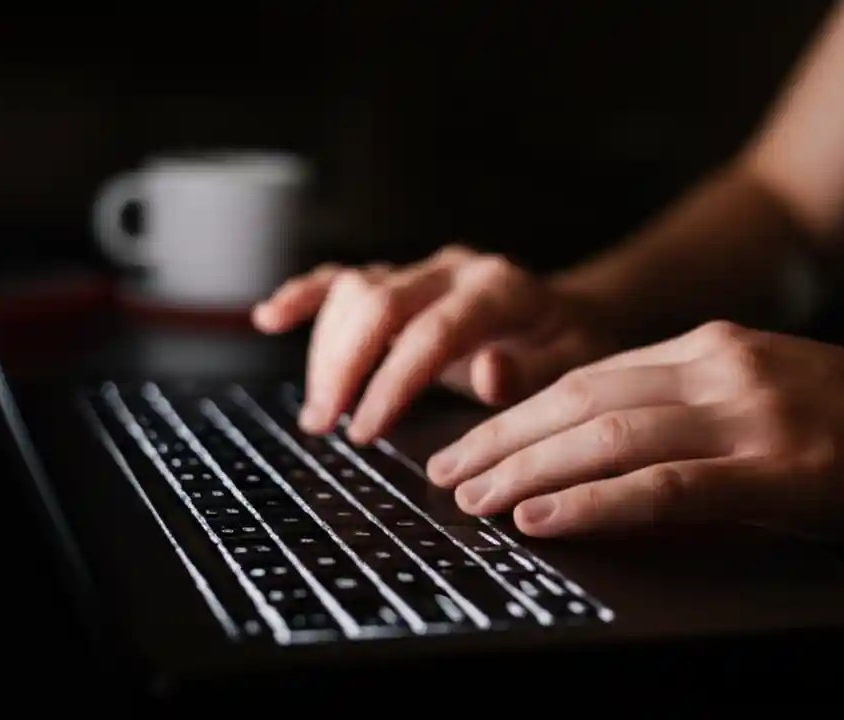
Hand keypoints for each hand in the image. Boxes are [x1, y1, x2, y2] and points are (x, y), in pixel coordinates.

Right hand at [252, 246, 617, 443]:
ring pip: (352, 292)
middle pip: (377, 305)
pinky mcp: (398, 278)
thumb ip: (530, 374)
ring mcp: (421, 269)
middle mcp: (453, 268)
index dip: (390, 382)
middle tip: (325, 426)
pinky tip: (270, 317)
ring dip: (325, 351)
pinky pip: (342, 279)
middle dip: (343, 369)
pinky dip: (304, 297)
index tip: (364, 432)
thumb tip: (488, 372)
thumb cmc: (570, 349)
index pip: (430, 332)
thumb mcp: (573, 370)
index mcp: (498, 290)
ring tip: (320, 412)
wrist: (571, 316)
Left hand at [426, 320, 843, 539]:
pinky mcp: (779, 470)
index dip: (515, 411)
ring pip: (605, 434)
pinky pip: (662, 485)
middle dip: (498, 438)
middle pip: (577, 398)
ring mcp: (748, 414)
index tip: (465, 439)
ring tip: (470, 497)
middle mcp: (717, 367)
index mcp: (708, 347)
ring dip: (524, 468)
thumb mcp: (760, 391)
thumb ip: (682, 410)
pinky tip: (542, 517)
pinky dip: (592, 502)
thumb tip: (594, 453)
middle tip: (441, 471)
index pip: (584, 375)